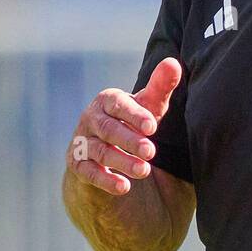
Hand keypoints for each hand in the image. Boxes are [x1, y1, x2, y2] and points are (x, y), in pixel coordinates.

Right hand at [66, 57, 181, 196]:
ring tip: (144, 170)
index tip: (152, 126)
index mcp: (107, 101)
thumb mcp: (147, 108)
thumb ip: (160, 88)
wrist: (106, 156)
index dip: (134, 115)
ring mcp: (82, 142)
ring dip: (121, 161)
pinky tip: (123, 187)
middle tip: (151, 152)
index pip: (118, 104)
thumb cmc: (132, 124)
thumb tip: (173, 63)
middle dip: (129, 140)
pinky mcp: (78, 166)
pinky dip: (105, 180)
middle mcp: (91, 119)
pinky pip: (88, 173)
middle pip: (108, 129)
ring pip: (99, 152)